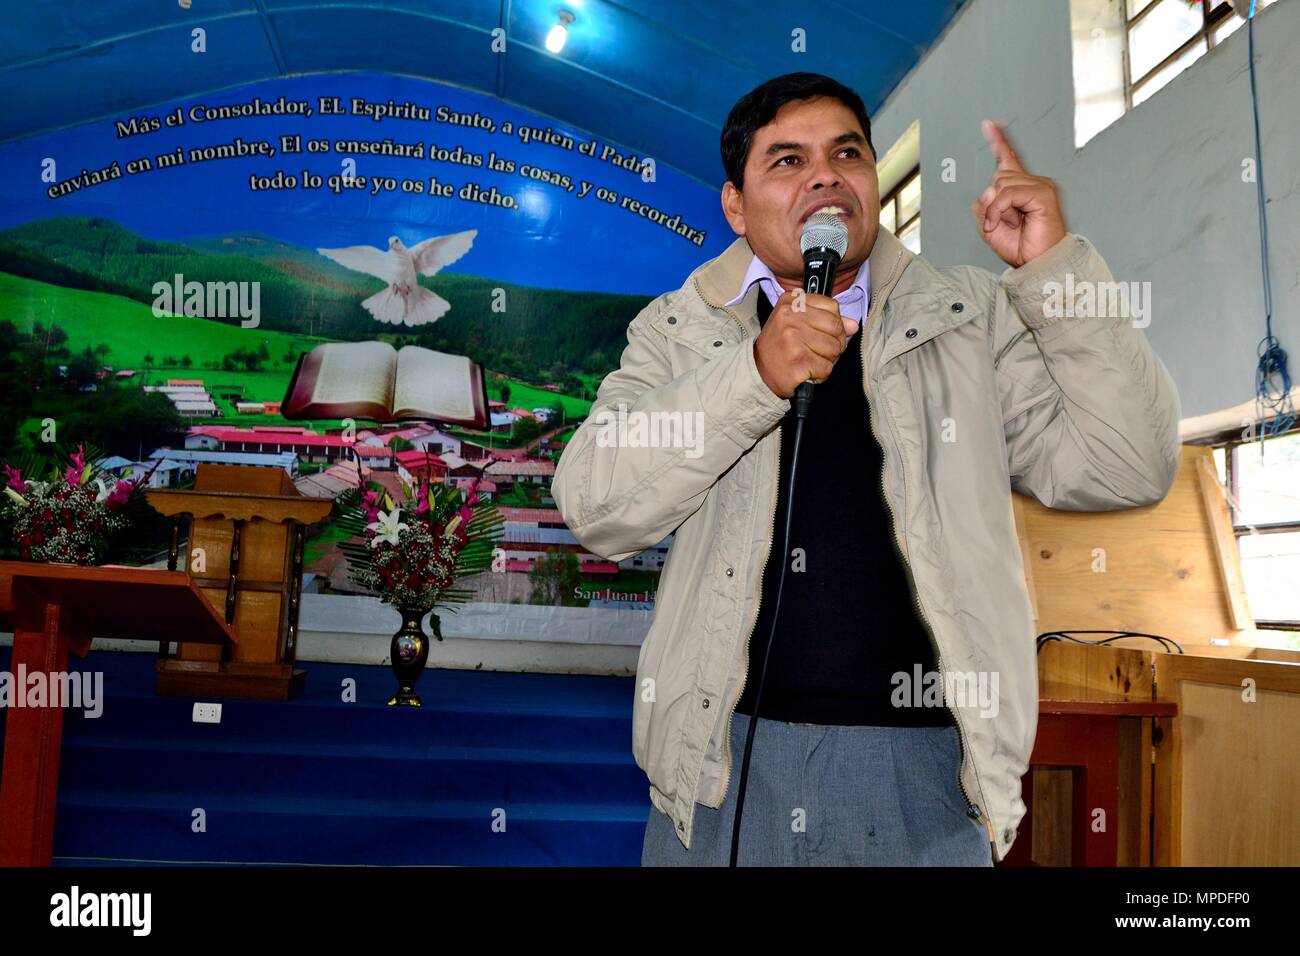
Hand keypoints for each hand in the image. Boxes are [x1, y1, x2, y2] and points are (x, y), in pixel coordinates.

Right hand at [753, 290, 857, 398]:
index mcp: (791, 301)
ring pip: (834, 349)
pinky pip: (826, 368)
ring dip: (826, 360)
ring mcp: (793, 339)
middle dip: (834, 343)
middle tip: (816, 350)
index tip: (820, 332)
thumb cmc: (780, 345)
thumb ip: (826, 319)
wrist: (757, 370)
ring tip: (808, 359)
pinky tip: (805, 370)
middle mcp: (790, 316)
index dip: (833, 323)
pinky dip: (820, 374)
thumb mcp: (797, 322)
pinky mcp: (798, 361)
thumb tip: (853, 325)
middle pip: (837, 327)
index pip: (832, 307)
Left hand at [971, 119, 1066, 267]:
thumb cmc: (1022, 248)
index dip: (999, 142)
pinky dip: (1000, 209)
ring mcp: (1041, 186)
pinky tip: (1006, 222)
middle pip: (998, 176)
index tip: (988, 125)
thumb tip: (981, 195)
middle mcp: (1034, 183)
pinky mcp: (1043, 193)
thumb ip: (984, 210)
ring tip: (1007, 225)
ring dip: (995, 209)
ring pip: (1001, 184)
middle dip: (992, 202)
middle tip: (1002, 222)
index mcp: (1022, 189)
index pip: (1009, 160)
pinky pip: (1008, 193)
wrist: (1039, 264)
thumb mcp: (991, 229)